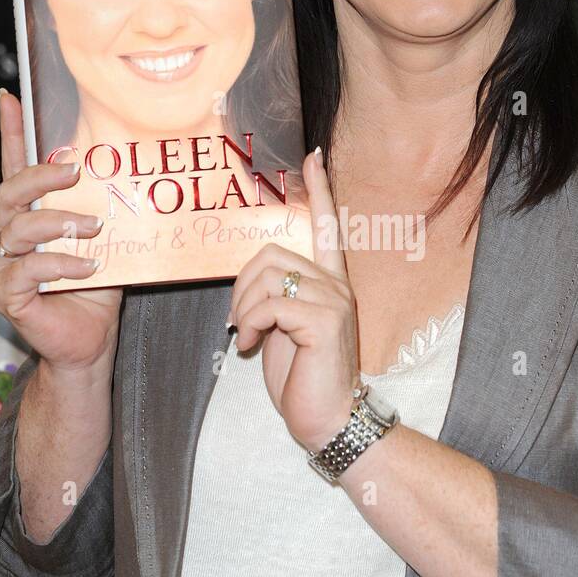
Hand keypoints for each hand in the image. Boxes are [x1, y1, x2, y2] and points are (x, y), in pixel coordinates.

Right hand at [0, 89, 122, 374]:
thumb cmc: (97, 290)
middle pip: (10, 194)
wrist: (90, 343)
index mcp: (29, 218)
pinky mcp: (9, 296)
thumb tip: (135, 171)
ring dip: (59, 223)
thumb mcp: (105, 240)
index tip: (11, 99)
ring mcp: (4, 266)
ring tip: (94, 228)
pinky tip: (88, 266)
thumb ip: (104, 209)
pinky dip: (60, 264)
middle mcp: (9, 238)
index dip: (11, 134)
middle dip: (41, 177)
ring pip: (18, 230)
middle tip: (75, 172)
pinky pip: (28, 270)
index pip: (15, 169)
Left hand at [229, 148, 357, 450]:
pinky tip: (252, 346)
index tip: (313, 158)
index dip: (319, 191)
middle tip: (240, 322)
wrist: (328, 419)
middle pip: (271, 254)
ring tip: (248, 337)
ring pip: (267, 278)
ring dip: (244, 309)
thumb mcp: (284, 330)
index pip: (327, 227)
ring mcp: (334, 300)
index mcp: (330, 284)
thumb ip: (276, 299)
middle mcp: (337, 285)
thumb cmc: (304, 378)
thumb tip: (248, 285)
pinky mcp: (324, 320)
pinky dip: (250, 324)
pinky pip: (270, 303)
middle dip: (241, 287)